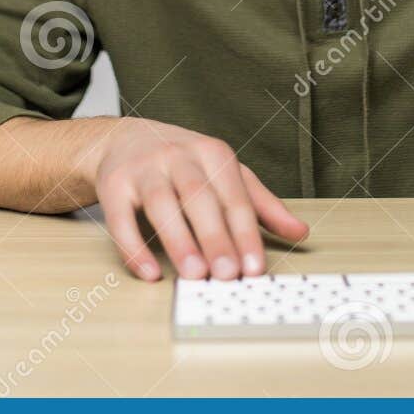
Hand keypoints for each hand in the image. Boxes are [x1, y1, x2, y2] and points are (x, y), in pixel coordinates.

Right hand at [88, 118, 308, 281]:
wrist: (124, 139)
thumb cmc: (184, 164)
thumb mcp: (226, 175)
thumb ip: (261, 206)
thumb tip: (301, 233)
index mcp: (213, 153)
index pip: (234, 196)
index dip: (245, 233)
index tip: (254, 267)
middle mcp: (178, 156)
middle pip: (198, 196)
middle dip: (214, 236)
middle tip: (226, 274)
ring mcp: (143, 169)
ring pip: (160, 203)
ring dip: (178, 240)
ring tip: (193, 274)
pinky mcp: (113, 184)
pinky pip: (120, 218)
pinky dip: (133, 247)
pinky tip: (147, 272)